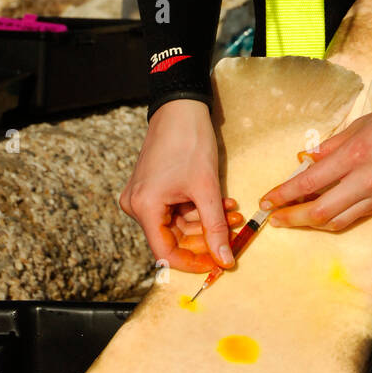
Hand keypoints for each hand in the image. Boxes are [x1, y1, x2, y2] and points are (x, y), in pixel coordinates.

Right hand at [120, 99, 244, 273]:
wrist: (181, 107)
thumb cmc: (189, 141)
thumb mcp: (207, 188)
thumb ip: (216, 227)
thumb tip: (224, 259)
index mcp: (144, 207)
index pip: (166, 253)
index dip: (193, 262)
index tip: (217, 265)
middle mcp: (137, 205)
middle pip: (173, 238)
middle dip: (206, 236)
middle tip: (234, 232)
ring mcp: (143, 196)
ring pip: (178, 223)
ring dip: (206, 220)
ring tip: (233, 212)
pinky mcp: (152, 188)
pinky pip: (176, 209)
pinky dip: (198, 208)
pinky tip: (221, 202)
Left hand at [259, 92, 371, 231]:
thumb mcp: (361, 124)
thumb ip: (332, 146)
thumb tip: (308, 161)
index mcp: (354, 155)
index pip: (309, 183)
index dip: (283, 195)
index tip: (266, 201)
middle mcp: (366, 180)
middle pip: (320, 213)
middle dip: (292, 218)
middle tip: (275, 218)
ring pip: (338, 221)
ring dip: (313, 223)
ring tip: (296, 218)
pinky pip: (357, 216)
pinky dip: (337, 217)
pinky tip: (325, 212)